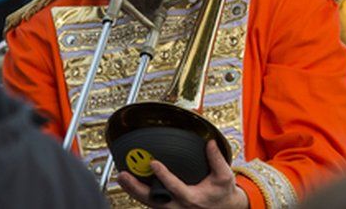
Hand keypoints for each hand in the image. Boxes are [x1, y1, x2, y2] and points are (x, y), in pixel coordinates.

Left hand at [117, 141, 248, 208]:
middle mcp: (178, 207)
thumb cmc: (222, 193)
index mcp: (192, 198)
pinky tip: (129, 184)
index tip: (153, 163)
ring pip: (148, 203)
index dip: (163, 176)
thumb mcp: (224, 176)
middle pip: (153, 199)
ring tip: (121, 177)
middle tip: (124, 175)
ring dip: (133, 191)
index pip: (175, 187)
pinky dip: (138, 194)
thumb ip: (216, 159)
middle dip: (137, 188)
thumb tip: (210, 143)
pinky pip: (150, 203)